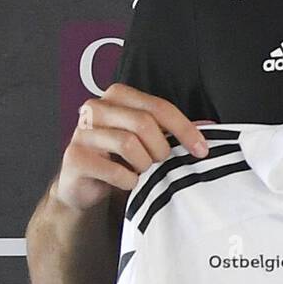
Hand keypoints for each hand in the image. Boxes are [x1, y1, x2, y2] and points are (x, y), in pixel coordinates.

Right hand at [54, 83, 214, 212]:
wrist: (83, 187)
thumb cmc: (119, 159)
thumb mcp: (147, 141)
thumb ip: (172, 131)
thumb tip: (208, 127)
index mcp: (117, 96)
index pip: (159, 107)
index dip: (184, 129)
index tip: (201, 149)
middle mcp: (96, 107)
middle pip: (144, 122)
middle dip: (161, 148)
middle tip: (160, 162)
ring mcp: (82, 132)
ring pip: (128, 143)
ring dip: (144, 165)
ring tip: (141, 171)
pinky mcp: (74, 158)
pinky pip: (114, 170)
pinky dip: (129, 181)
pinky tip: (127, 182)